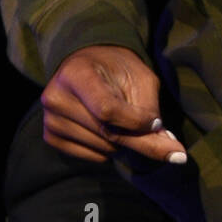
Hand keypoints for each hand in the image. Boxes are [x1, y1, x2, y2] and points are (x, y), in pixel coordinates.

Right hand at [40, 44, 185, 164]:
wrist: (88, 65)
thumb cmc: (118, 69)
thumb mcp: (140, 78)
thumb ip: (150, 109)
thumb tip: (169, 149)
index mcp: (76, 74)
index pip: (107, 110)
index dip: (136, 121)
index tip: (158, 124)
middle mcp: (55, 98)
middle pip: (106, 132)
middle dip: (141, 141)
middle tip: (171, 149)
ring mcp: (50, 120)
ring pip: (103, 148)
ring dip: (125, 143)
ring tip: (127, 123)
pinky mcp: (51, 137)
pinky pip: (92, 156)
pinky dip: (110, 150)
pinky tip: (110, 130)